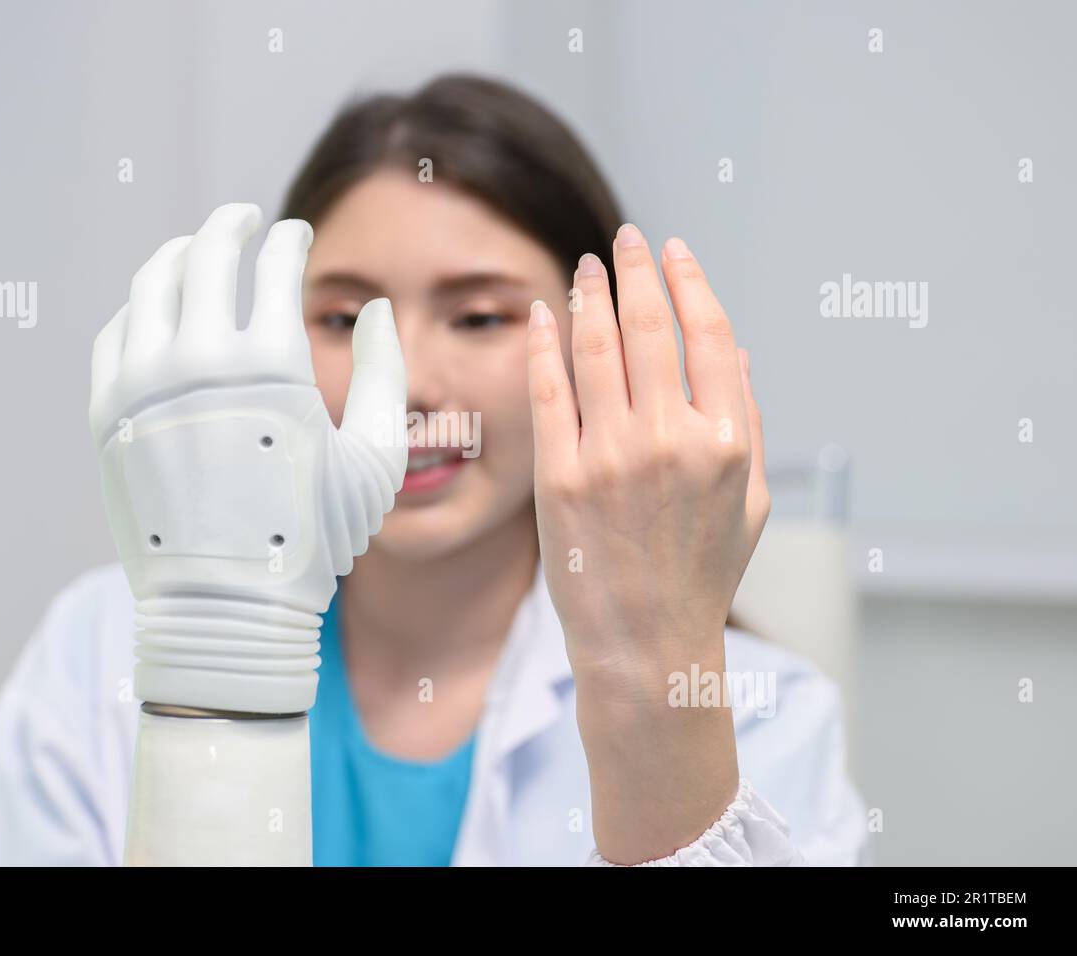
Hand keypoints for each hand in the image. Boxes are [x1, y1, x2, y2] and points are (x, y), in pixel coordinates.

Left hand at [89, 203, 406, 714]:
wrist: (227, 606)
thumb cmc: (312, 537)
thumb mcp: (376, 459)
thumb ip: (387, 373)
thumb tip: (371, 310)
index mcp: (269, 363)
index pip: (274, 264)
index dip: (289, 241)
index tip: (294, 236)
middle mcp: (196, 360)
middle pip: (205, 255)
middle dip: (229, 226)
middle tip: (242, 220)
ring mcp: (141, 385)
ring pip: (150, 284)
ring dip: (178, 255)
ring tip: (195, 252)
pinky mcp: (107, 414)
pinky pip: (115, 335)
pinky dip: (138, 309)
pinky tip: (156, 310)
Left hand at [525, 227, 768, 861]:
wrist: (647, 646)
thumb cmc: (702, 575)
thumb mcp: (750, 501)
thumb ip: (745, 419)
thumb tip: (733, 347)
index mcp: (729, 441)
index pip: (707, 333)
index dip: (688, 281)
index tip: (673, 251)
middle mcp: (673, 440)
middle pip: (650, 327)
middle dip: (634, 271)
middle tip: (623, 240)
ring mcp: (612, 457)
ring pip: (597, 349)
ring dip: (589, 296)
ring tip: (585, 268)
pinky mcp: (560, 478)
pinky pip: (549, 391)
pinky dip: (544, 344)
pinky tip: (542, 314)